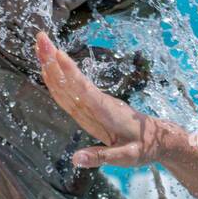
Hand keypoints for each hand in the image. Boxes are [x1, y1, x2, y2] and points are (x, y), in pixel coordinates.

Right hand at [36, 31, 186, 167]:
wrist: (157, 139)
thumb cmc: (144, 148)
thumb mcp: (126, 158)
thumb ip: (101, 157)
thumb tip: (74, 160)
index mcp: (106, 113)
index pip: (85, 91)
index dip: (71, 74)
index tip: (57, 55)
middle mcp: (97, 104)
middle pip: (72, 81)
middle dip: (55, 61)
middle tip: (40, 38)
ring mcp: (94, 104)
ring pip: (69, 83)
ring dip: (54, 64)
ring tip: (40, 45)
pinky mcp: (92, 106)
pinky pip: (71, 91)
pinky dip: (58, 79)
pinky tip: (48, 69)